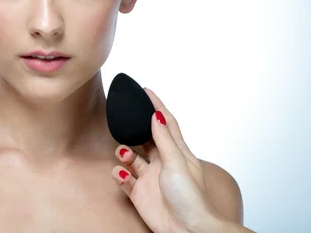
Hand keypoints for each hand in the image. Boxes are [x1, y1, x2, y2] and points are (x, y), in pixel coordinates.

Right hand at [111, 88, 219, 232]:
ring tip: (124, 154)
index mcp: (177, 152)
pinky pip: (123, 178)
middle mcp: (162, 162)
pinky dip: (119, 174)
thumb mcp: (177, 162)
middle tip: (124, 119)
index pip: (166, 123)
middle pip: (145, 138)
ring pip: (131, 157)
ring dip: (124, 152)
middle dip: (134, 129)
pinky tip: (122, 175)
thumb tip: (157, 115)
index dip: (157, 106)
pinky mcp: (139, 193)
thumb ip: (164, 139)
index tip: (146, 91)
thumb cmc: (190, 198)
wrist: (186, 230)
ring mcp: (150, 178)